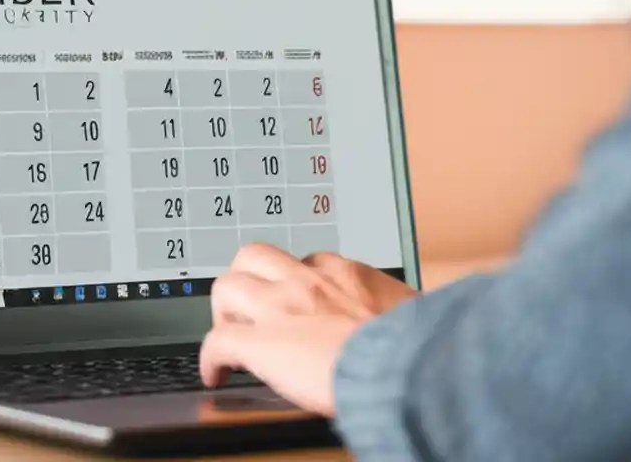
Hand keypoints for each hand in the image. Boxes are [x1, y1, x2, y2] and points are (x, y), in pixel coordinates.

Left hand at [199, 243, 417, 415]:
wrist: (407, 367)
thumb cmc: (419, 349)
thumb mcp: (414, 316)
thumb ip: (396, 314)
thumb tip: (409, 328)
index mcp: (347, 274)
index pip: (306, 263)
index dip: (292, 282)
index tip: (294, 299)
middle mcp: (308, 281)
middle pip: (254, 257)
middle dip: (247, 280)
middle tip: (250, 309)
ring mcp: (280, 307)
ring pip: (227, 286)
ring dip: (225, 312)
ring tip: (230, 334)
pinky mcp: (260, 342)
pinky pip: (218, 342)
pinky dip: (211, 359)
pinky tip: (214, 373)